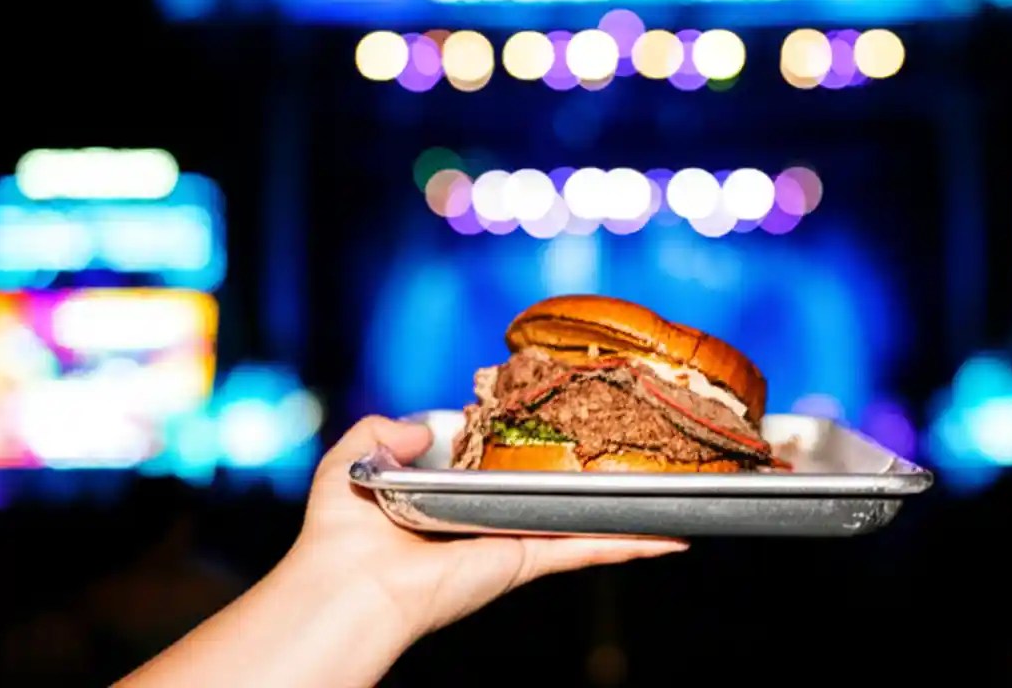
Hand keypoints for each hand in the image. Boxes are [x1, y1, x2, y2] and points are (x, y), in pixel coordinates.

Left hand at [291, 416, 688, 647]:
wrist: (348, 585)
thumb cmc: (341, 531)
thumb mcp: (352, 456)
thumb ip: (381, 428)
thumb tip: (423, 426)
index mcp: (450, 498)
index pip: (500, 470)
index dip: (531, 452)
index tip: (566, 431)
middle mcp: (487, 521)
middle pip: (552, 498)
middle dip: (591, 484)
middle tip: (631, 462)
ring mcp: (512, 541)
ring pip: (581, 524)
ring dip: (626, 516)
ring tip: (670, 500)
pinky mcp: (524, 558)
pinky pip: (585, 548)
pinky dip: (630, 546)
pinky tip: (667, 539)